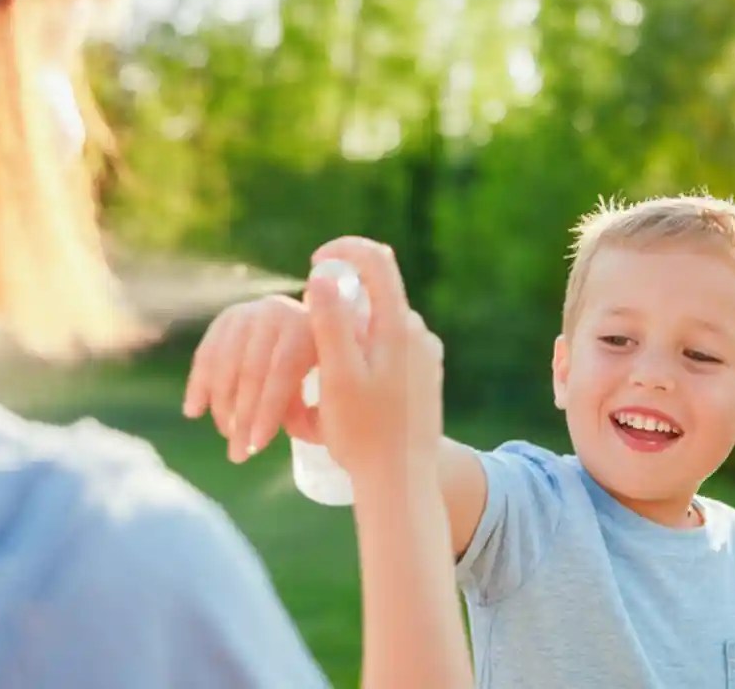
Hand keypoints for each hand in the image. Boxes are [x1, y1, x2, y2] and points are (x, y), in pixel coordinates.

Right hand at [183, 295, 319, 462]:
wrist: (316, 326)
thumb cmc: (331, 369)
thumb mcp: (333, 387)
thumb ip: (314, 410)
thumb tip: (295, 432)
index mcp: (307, 327)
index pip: (281, 372)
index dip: (267, 410)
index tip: (257, 444)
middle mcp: (276, 312)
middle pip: (251, 371)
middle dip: (242, 416)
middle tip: (239, 453)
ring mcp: (248, 313)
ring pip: (225, 364)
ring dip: (221, 405)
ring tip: (227, 435)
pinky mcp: (227, 318)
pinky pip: (207, 354)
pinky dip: (198, 384)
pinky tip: (193, 412)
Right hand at [304, 237, 444, 478]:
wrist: (402, 483)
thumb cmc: (363, 433)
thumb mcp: (337, 375)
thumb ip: (330, 322)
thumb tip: (323, 275)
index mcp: (398, 326)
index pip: (376, 259)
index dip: (342, 251)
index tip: (313, 266)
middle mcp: (418, 334)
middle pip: (375, 294)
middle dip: (338, 305)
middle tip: (310, 342)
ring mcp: (424, 355)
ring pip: (378, 325)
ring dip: (348, 336)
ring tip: (325, 381)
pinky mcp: (424, 376)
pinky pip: (388, 350)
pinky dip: (362, 357)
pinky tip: (347, 396)